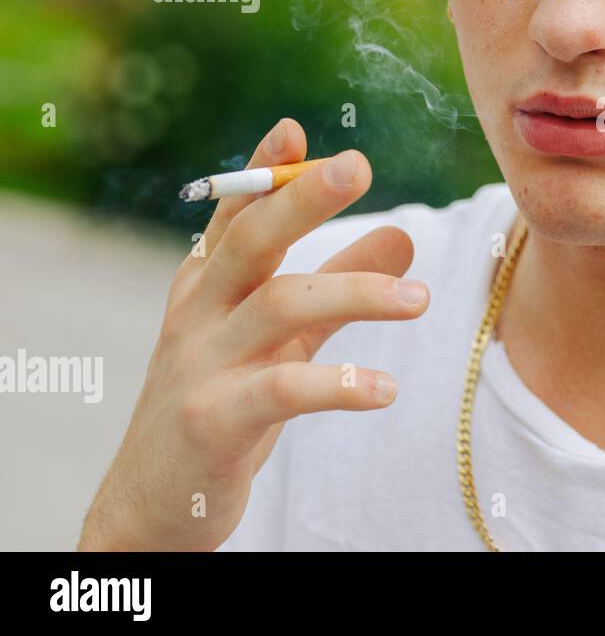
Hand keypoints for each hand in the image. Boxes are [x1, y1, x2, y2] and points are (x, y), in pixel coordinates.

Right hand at [77, 118, 427, 550]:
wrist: (153, 504)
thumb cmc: (223, 403)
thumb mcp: (283, 339)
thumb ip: (338, 283)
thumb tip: (405, 232)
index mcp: (208, 286)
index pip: (234, 215)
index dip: (262, 173)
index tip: (295, 131)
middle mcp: (197, 314)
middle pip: (250, 241)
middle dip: (302, 199)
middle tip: (358, 165)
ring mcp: (200, 366)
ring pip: (278, 306)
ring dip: (355, 293)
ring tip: (420, 299)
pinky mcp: (212, 422)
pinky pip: (281, 391)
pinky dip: (337, 386)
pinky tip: (385, 389)